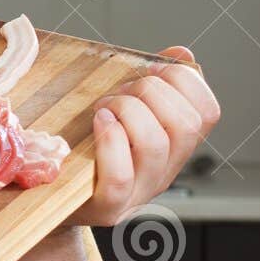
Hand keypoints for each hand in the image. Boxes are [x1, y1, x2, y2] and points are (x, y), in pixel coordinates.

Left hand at [66, 46, 220, 226]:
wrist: (51, 196)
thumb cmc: (86, 147)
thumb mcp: (122, 112)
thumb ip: (151, 85)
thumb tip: (180, 54)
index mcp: (174, 147)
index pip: (208, 113)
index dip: (186, 81)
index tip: (152, 68)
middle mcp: (164, 172)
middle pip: (185, 126)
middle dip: (151, 91)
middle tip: (120, 91)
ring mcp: (138, 193)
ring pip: (155, 145)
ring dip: (128, 110)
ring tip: (104, 107)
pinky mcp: (108, 206)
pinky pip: (120, 176)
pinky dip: (111, 141)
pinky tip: (99, 122)